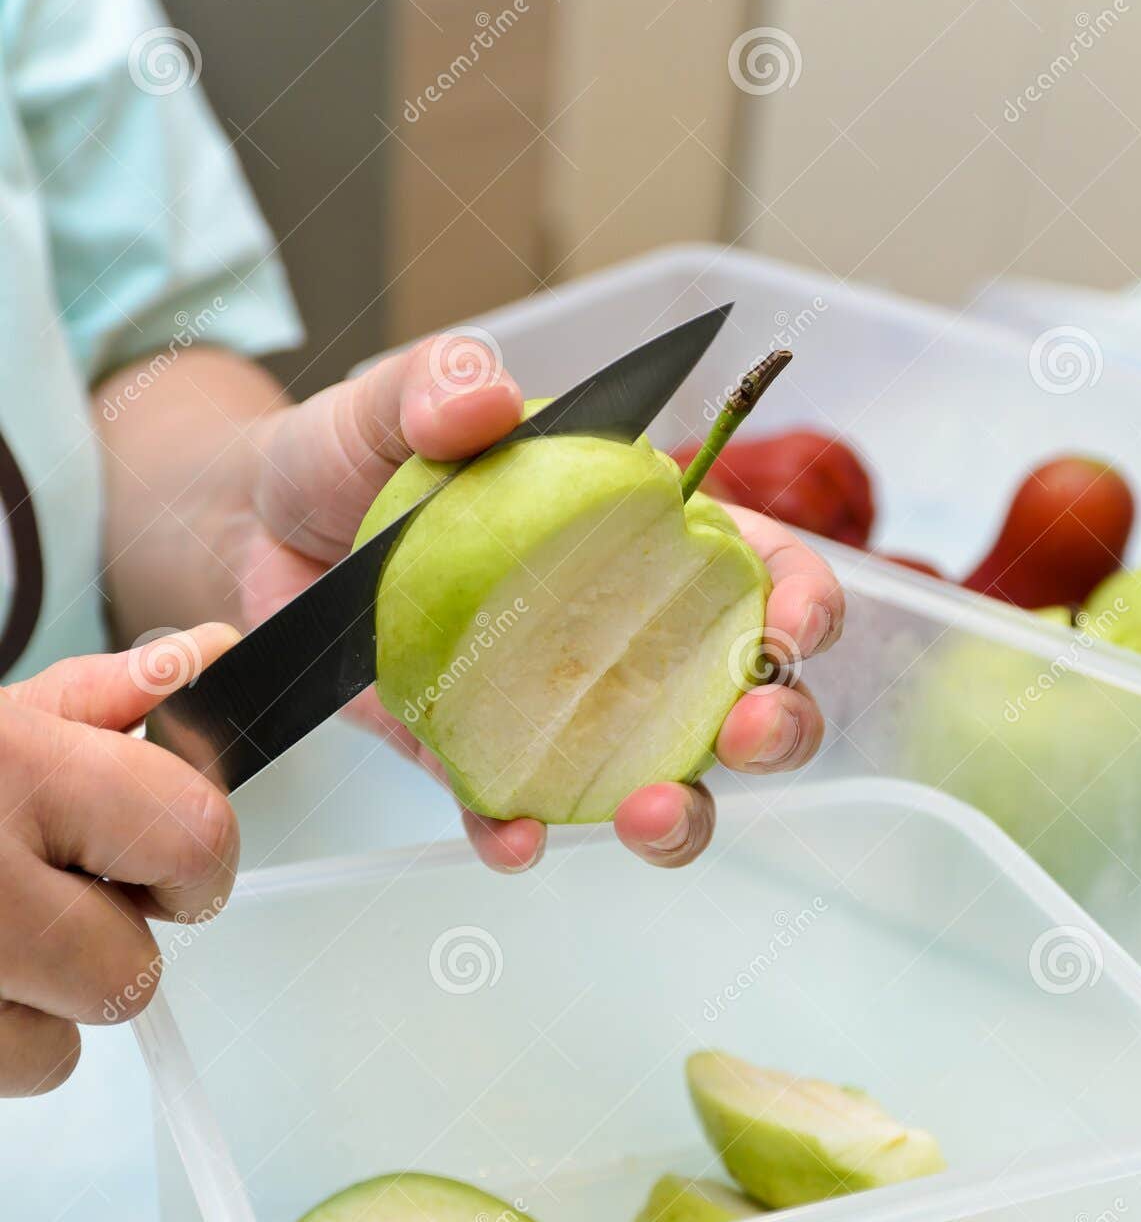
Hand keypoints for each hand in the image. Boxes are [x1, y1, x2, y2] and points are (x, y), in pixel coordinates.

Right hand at [0, 627, 239, 1095]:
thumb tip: (208, 658)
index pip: (194, 841)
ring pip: (54, 1056)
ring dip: (24, 1015)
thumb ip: (95, 700)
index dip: (194, 865)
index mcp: (9, 772)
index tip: (164, 867)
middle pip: (130, 976)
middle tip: (34, 903)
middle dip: (97, 950)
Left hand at [240, 342, 841, 871]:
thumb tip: (487, 396)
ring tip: (648, 816)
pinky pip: (518, 812)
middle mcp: (622, 636)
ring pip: (658, 779)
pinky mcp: (478, 759)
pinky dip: (523, 836)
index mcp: (638, 537)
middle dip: (775, 725)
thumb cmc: (352, 457)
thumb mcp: (390, 402)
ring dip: (681, 813)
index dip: (802, 603)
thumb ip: (438, 382)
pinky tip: (513, 839)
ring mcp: (558, 711)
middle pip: (740, 695)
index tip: (791, 631)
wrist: (257, 534)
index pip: (757, 570)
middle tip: (748, 734)